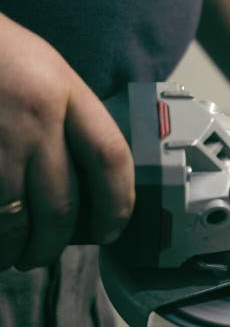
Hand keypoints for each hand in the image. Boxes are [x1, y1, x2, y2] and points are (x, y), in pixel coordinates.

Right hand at [0, 15, 134, 270]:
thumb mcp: (46, 70)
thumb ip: (72, 120)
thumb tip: (92, 184)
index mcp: (65, 93)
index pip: (111, 159)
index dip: (118, 205)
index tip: (111, 230)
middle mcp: (33, 117)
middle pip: (61, 203)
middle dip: (55, 243)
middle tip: (45, 255)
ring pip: (14, 218)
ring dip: (16, 249)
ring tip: (13, 256)